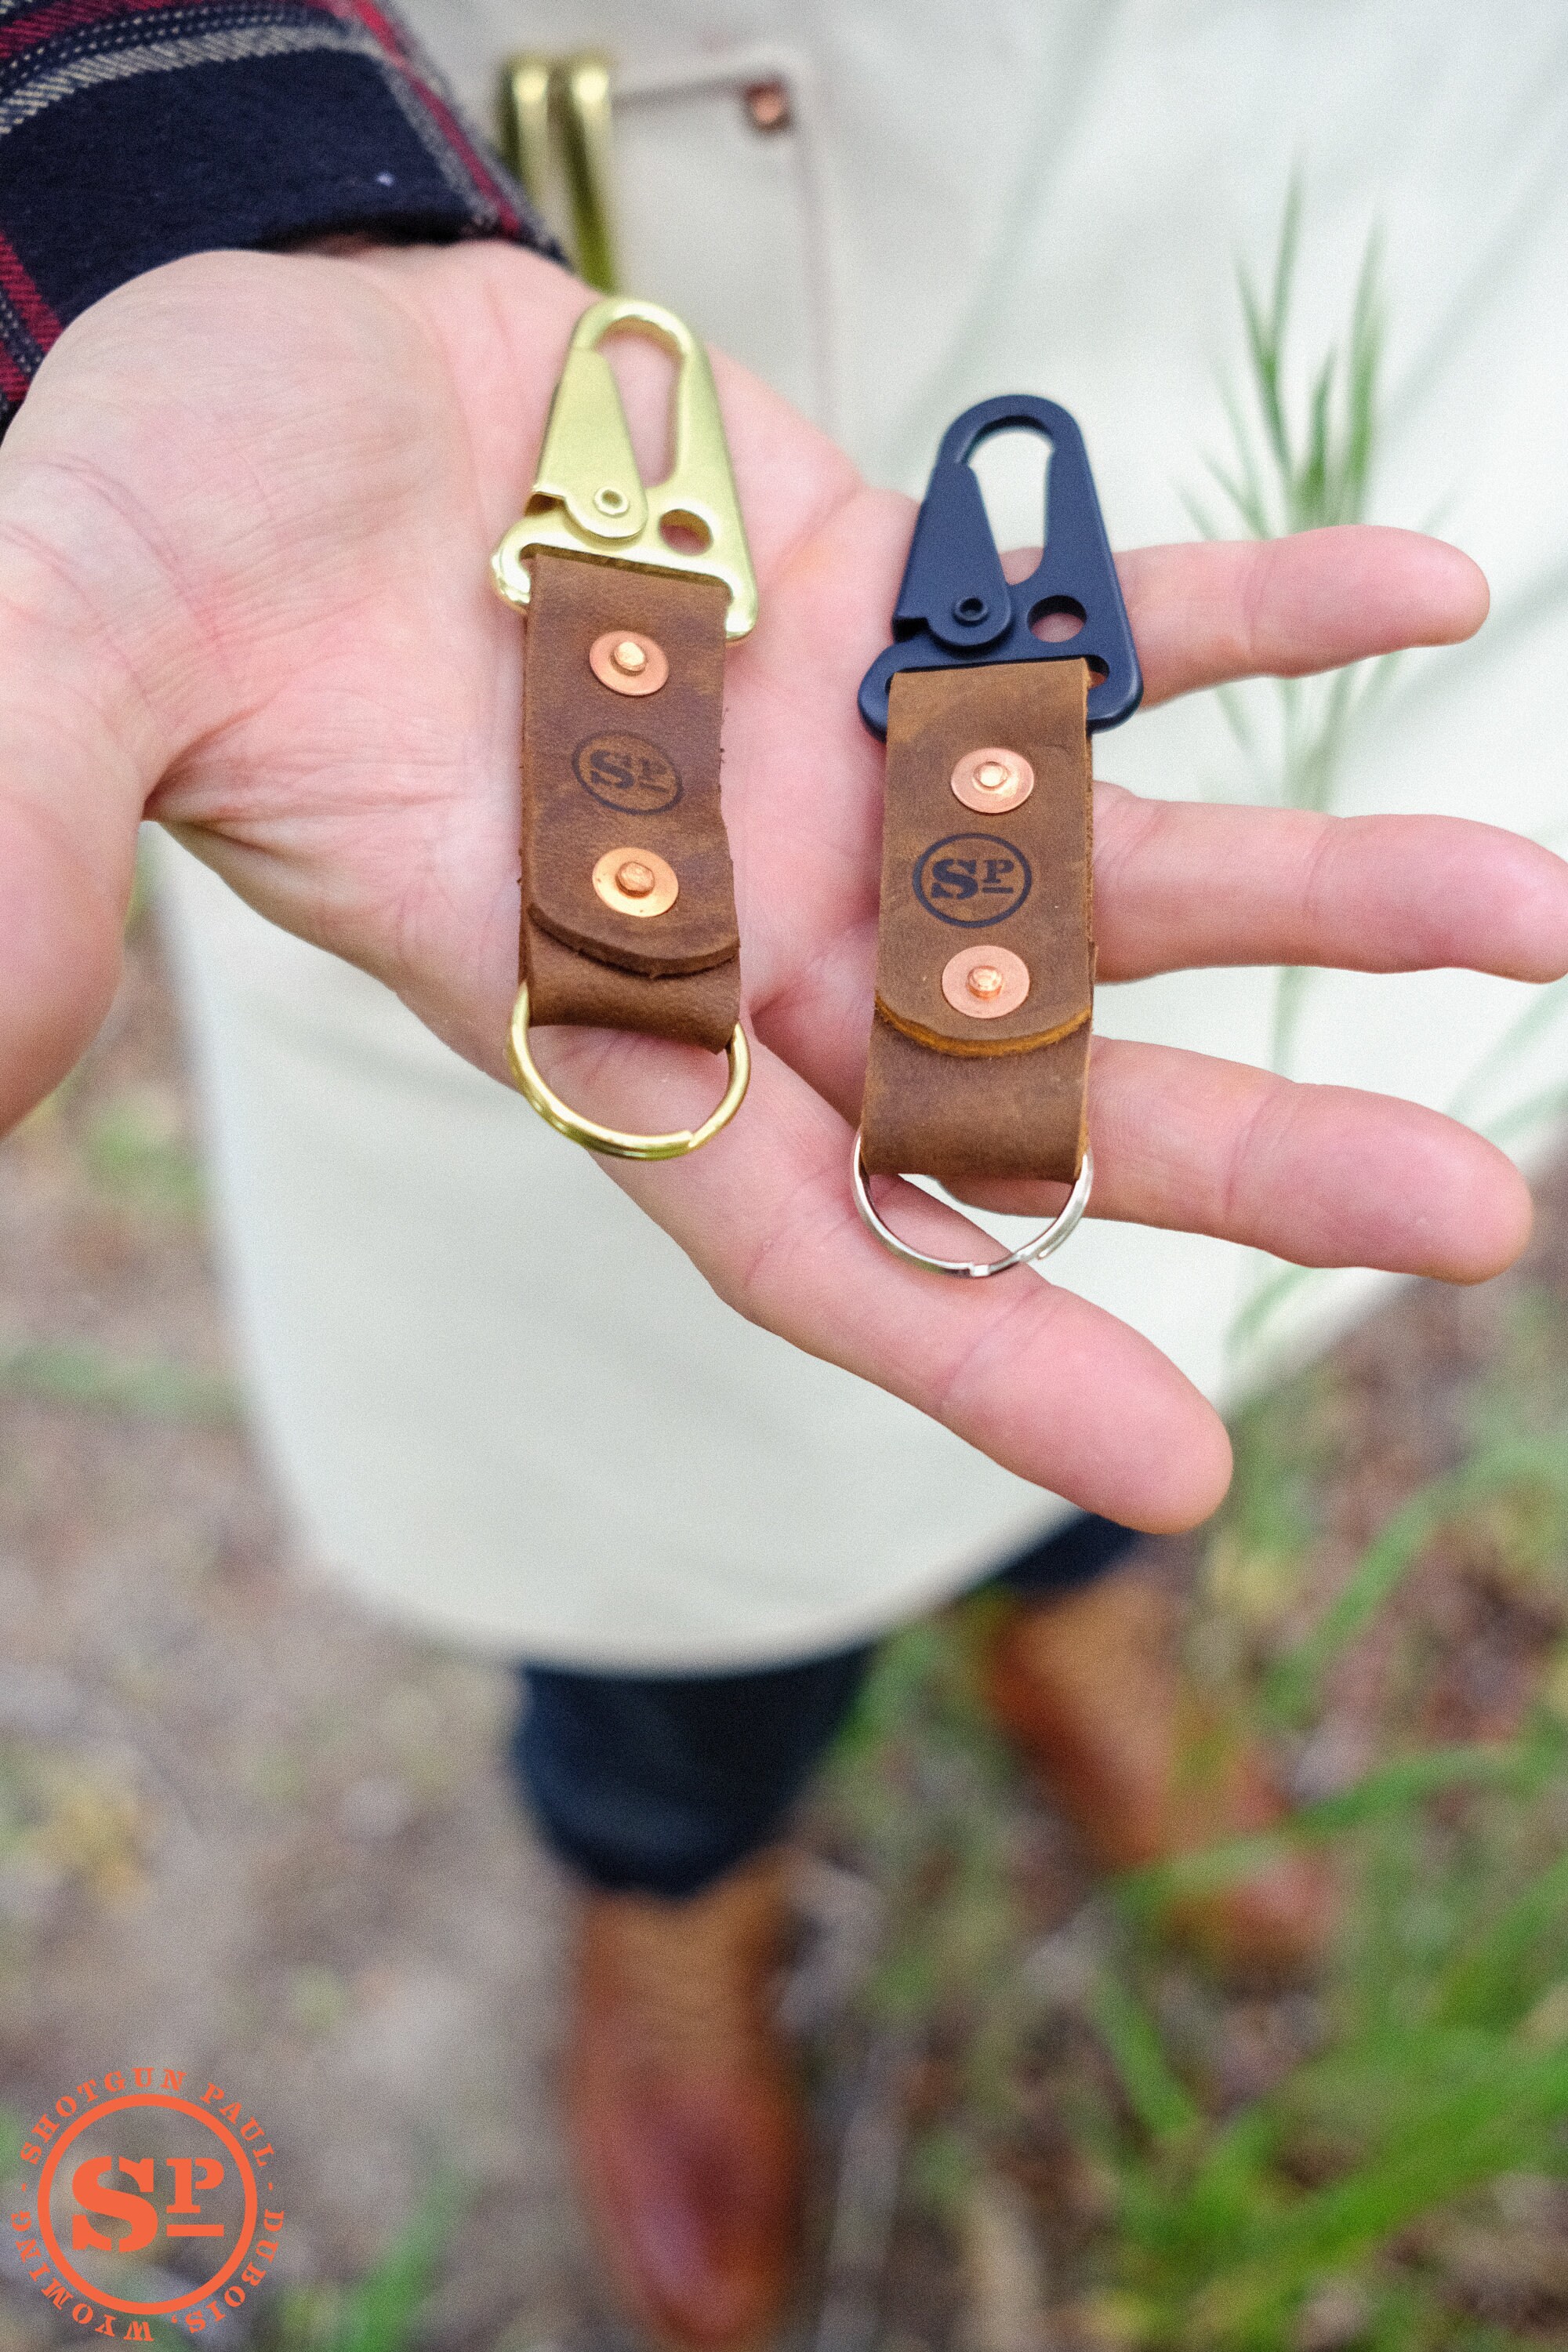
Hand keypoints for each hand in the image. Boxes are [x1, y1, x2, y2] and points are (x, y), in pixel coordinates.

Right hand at [3, 243, 1563, 1527]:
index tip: (1182, 1462)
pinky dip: (1254, 614)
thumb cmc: (167, 522)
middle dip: (1242, 1147)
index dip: (976, 1341)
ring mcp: (835, 776)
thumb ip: (33, 829)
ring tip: (1536, 911)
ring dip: (1321, 889)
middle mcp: (742, 926)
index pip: (795, 1223)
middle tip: (1481, 1221)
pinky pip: (1100, 623)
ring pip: (1104, 866)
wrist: (276, 359)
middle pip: (1018, 1080)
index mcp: (580, 998)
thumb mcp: (80, 654)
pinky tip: (1425, 597)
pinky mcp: (889, 611)